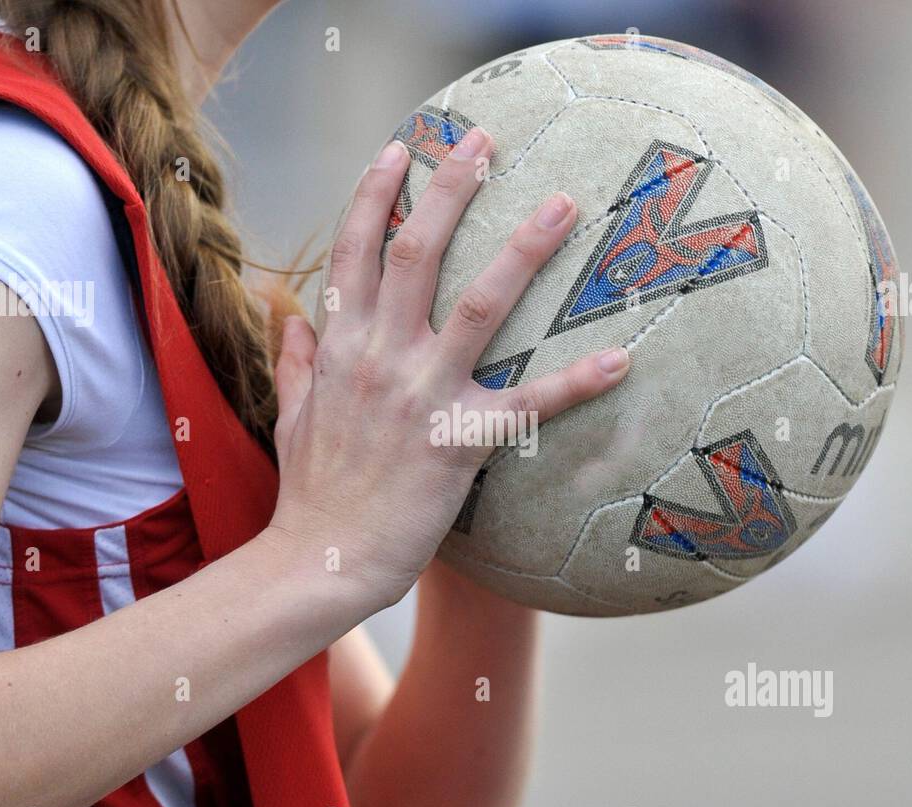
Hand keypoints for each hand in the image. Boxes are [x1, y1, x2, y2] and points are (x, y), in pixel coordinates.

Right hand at [267, 128, 630, 609]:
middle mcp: (379, 357)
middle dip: (451, 188)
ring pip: (478, 304)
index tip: (403, 149)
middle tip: (487, 141)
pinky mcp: (459, 442)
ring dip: (522, 250)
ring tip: (562, 205)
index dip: (376, 193)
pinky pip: (527, 404)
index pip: (355, 250)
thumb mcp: (292, 415)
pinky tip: (620, 359)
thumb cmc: (312, 490)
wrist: (322, 560)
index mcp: (340, 346)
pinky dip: (576, 382)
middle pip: (415, 251)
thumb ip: (296, 359)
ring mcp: (420, 396)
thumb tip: (292, 315)